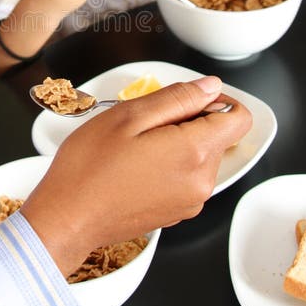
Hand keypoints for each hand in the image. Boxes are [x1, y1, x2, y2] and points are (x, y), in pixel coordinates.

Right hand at [21, 76, 251, 276]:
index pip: (239, 118)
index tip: (188, 99)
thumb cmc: (89, 168)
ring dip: (178, 143)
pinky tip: (135, 166)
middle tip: (146, 123)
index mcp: (194, 153)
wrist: (66, 218)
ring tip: (136, 146)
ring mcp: (190, 201)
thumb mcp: (129, 117)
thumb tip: (211, 87)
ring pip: (201, 157)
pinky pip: (186, 178)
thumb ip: (177, 98)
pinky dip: (170, 165)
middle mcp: (201, 182)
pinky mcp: (176, 213)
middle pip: (218, 137)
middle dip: (190, 121)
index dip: (218, 101)